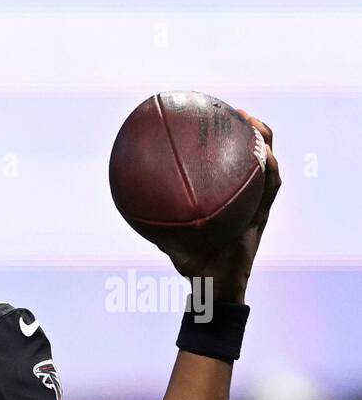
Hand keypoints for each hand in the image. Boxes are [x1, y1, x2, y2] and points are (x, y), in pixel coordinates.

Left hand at [163, 110, 280, 303]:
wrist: (213, 287)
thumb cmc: (193, 263)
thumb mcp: (169, 236)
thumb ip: (156, 218)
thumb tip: (128, 201)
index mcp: (228, 199)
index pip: (231, 163)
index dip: (227, 141)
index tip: (213, 119)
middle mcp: (246, 198)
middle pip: (255, 155)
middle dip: (251, 130)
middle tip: (234, 112)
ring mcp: (258, 206)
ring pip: (268, 165)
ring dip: (262, 140)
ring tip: (250, 122)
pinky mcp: (263, 216)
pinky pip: (271, 187)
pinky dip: (267, 169)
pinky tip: (261, 155)